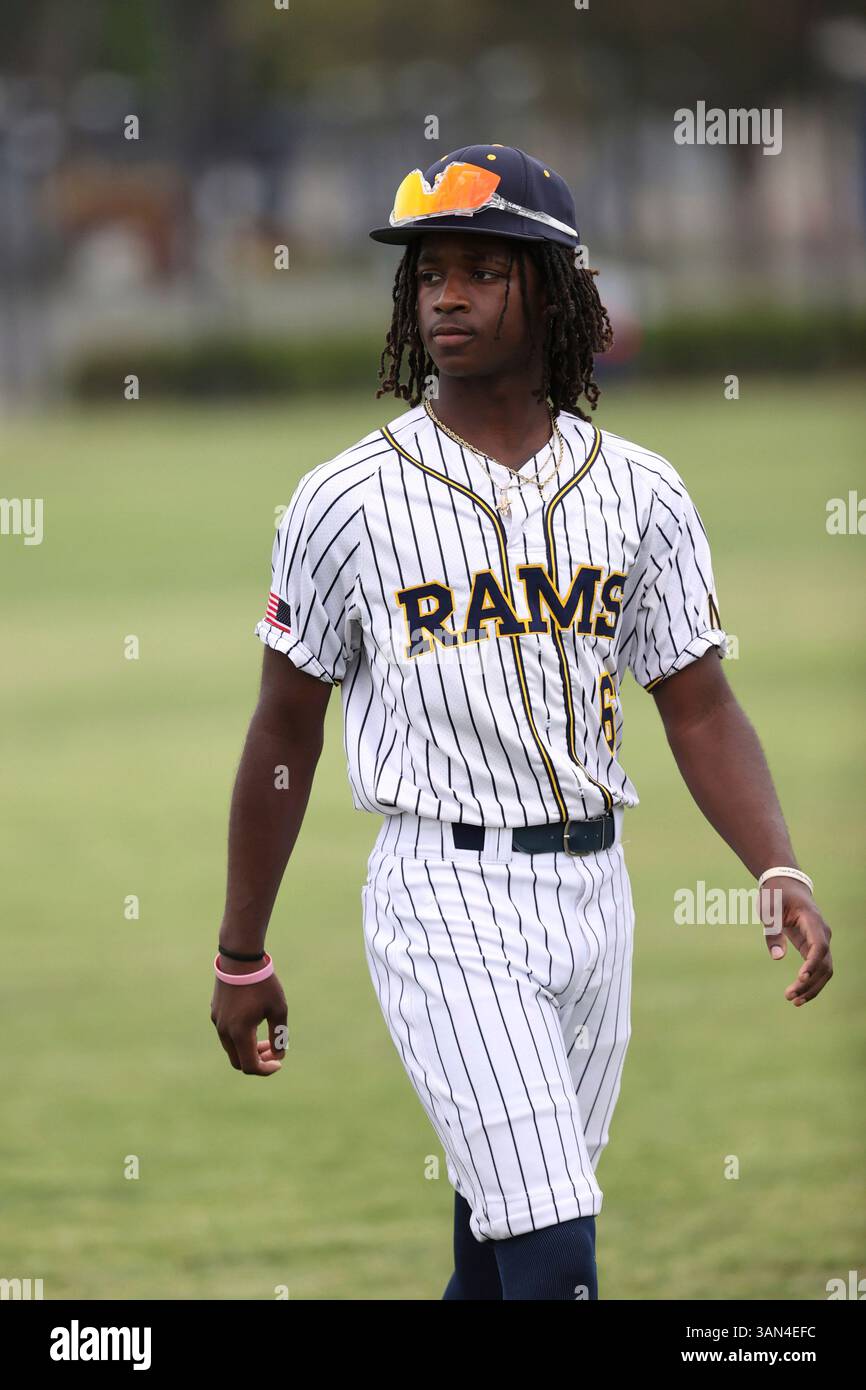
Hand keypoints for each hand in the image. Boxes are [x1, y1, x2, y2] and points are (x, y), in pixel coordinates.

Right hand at [210, 961, 288, 1074]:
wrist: (240, 958)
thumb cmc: (263, 983)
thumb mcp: (278, 1009)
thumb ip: (279, 1035)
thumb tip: (278, 1056)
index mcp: (239, 1032)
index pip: (250, 1066)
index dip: (266, 1070)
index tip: (279, 1063)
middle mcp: (224, 1030)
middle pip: (238, 1061)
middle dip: (257, 1060)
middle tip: (273, 1049)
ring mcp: (217, 1021)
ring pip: (231, 1048)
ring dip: (248, 1049)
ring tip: (266, 1038)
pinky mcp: (215, 1012)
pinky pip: (226, 1034)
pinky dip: (240, 1037)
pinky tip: (254, 1023)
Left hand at [758, 878, 832, 1006]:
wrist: (785, 884)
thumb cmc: (776, 894)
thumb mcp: (768, 909)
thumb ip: (773, 931)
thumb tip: (777, 957)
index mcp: (812, 921)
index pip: (819, 946)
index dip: (812, 964)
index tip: (800, 977)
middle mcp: (822, 933)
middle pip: (824, 964)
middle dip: (810, 983)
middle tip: (789, 997)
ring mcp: (821, 941)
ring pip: (825, 970)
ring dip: (812, 987)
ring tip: (794, 1001)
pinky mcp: (814, 948)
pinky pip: (818, 968)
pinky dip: (811, 982)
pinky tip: (798, 994)